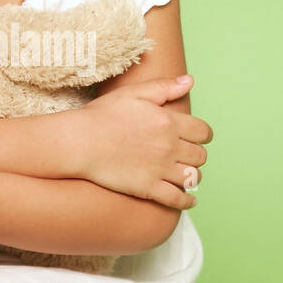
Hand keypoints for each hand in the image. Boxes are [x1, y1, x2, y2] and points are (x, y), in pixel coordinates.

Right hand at [75, 76, 210, 208]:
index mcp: (168, 122)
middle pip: (200, 156)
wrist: (80, 142)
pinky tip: (190, 201)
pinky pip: (177, 199)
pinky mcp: (148, 188)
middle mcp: (169, 146)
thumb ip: (164, 87)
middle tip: (187, 156)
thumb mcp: (134, 93)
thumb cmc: (102, 115)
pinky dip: (187, 202)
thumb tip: (190, 81)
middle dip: (196, 155)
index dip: (203, 135)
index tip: (198, 138)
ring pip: (193, 177)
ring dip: (193, 176)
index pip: (203, 132)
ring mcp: (160, 169)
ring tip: (185, 175)